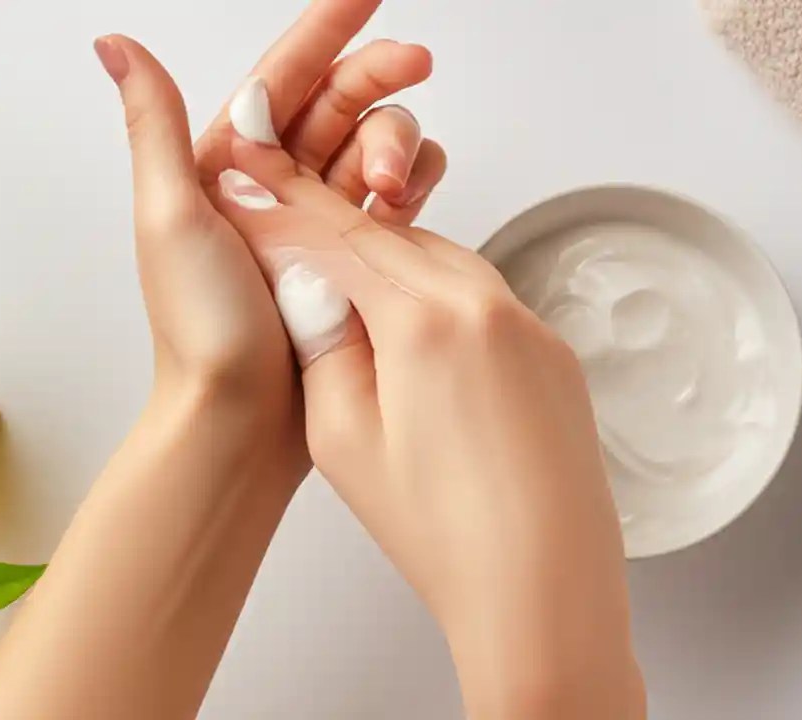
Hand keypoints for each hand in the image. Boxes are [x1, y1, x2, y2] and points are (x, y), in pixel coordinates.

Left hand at [93, 0, 441, 482]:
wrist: (242, 425)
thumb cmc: (203, 332)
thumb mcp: (170, 217)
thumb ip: (155, 125)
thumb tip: (116, 45)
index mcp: (225, 167)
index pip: (281, 79)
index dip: (327, 32)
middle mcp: (272, 189)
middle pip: (338, 107)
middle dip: (378, 82)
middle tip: (416, 65)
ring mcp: (318, 226)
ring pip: (374, 151)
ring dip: (396, 145)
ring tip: (395, 181)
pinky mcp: (354, 261)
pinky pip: (396, 204)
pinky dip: (412, 189)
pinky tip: (411, 200)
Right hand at [213, 141, 644, 719]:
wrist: (545, 582)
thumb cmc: (444, 531)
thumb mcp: (343, 438)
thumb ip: (324, 346)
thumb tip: (315, 290)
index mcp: (423, 318)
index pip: (334, 240)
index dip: (281, 212)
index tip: (246, 187)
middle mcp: (485, 303)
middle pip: (390, 240)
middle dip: (330, 224)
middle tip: (281, 203)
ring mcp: (530, 326)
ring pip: (442, 262)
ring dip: (388, 258)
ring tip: (340, 271)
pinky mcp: (555, 354)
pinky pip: (485, 298)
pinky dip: (440, 293)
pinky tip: (413, 321)